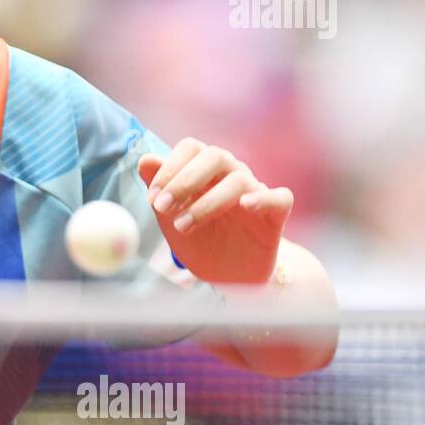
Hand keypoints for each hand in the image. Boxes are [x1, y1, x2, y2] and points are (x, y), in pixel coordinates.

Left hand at [137, 138, 292, 284]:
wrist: (228, 275)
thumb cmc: (199, 240)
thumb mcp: (171, 218)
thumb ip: (160, 189)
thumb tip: (145, 159)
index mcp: (204, 170)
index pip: (191, 148)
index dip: (169, 168)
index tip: (152, 200)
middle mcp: (230, 174)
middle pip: (215, 156)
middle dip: (184, 180)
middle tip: (162, 207)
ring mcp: (254, 192)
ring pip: (239, 180)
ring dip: (207, 202)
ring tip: (183, 226)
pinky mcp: (276, 214)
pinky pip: (279, 197)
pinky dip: (263, 198)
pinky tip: (245, 205)